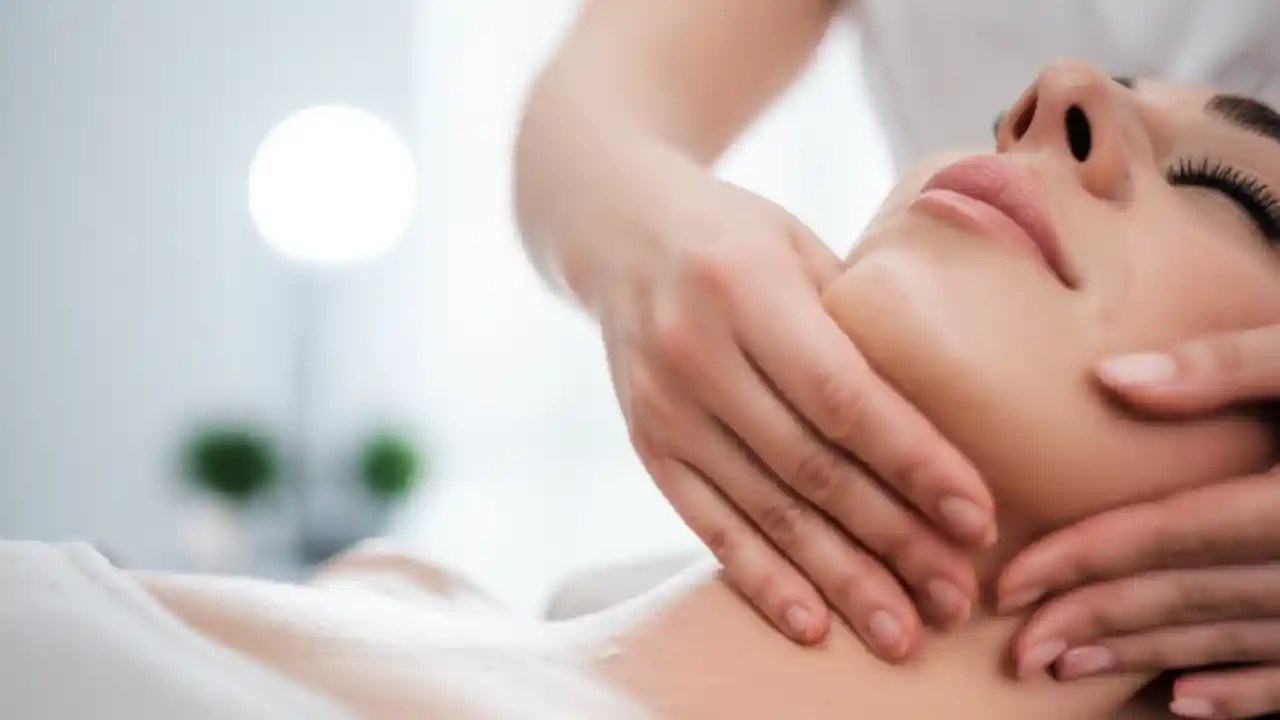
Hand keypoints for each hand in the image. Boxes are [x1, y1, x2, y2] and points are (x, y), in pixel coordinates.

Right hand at [596, 164, 993, 658]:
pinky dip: (762, 578)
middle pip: (810, 467)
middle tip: (955, 596)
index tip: (979, 520)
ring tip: (901, 632)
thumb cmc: (736, 236)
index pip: (844, 396)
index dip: (915, 462)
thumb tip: (950, 424)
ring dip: (839, 578)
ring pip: (765, 510)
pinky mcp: (647, 443)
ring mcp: (663, 406)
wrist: (619, 229)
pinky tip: (813, 624)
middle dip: (892, 539)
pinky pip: (708, 525)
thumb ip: (859, 325)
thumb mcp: (799, 246)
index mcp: (745, 287)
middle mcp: (695, 353)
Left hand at [999, 325, 1279, 717]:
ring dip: (1143, 659)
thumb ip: (1226, 368)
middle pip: (1182, 598)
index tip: (1012, 582)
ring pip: (1227, 641)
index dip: (1080, 560)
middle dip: (1093, 622)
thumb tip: (1109, 379)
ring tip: (1066, 669)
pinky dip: (1243, 694)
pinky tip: (1183, 706)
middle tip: (1017, 647)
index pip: (1162, 536)